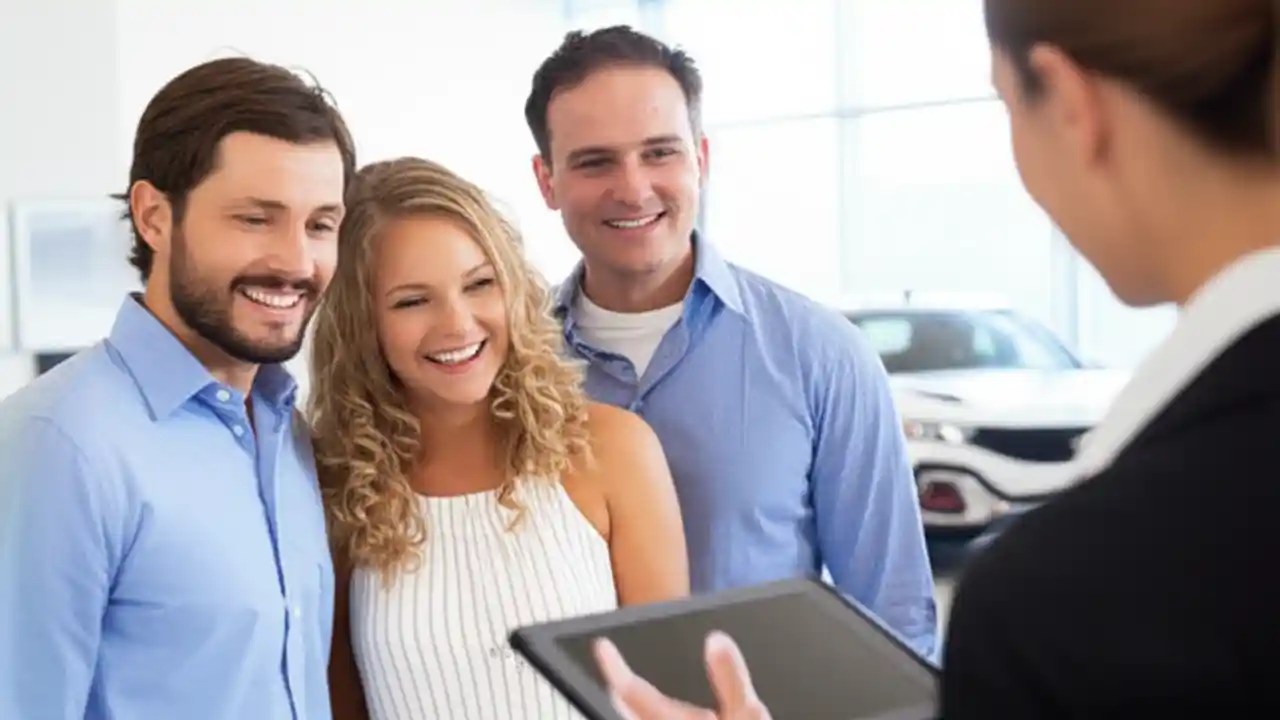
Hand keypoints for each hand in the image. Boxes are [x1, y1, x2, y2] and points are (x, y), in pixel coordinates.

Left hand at [593, 631, 772, 719]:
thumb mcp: (747, 717)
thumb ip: (731, 679)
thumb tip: (715, 641)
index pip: (629, 692)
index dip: (613, 667)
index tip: (603, 648)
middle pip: (628, 711)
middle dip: (624, 691)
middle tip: (617, 671)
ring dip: (639, 713)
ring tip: (636, 697)